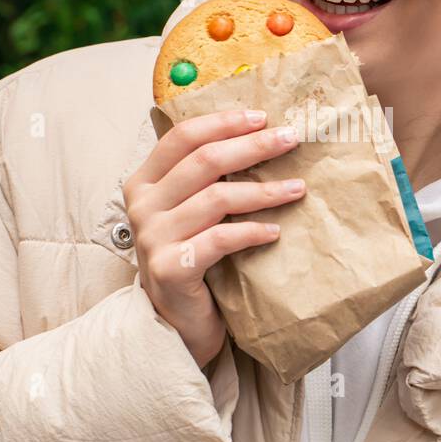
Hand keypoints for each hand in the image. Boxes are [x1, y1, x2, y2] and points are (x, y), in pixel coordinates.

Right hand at [123, 109, 305, 365]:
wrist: (175, 325)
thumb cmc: (191, 258)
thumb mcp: (189, 212)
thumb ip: (205, 179)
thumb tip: (260, 135)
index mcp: (144, 182)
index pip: (182, 137)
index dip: (223, 122)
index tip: (263, 116)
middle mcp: (142, 206)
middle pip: (204, 161)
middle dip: (253, 146)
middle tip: (291, 140)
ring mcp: (153, 238)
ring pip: (216, 198)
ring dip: (263, 191)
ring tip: (298, 189)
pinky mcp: (171, 269)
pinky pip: (220, 240)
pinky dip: (252, 232)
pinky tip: (275, 231)